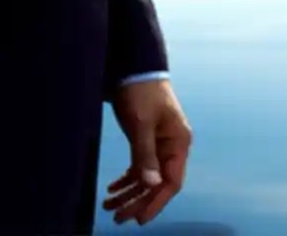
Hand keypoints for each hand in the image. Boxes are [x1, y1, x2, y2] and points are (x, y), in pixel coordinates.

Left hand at [103, 80, 191, 225]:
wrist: (135, 67)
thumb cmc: (141, 92)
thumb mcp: (141, 125)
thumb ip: (145, 155)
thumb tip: (151, 184)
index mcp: (178, 142)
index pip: (171, 182)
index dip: (155, 202)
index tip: (138, 219)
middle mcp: (173, 146)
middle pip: (158, 183)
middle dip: (138, 201)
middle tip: (117, 217)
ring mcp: (161, 142)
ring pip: (148, 176)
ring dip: (130, 192)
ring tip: (108, 206)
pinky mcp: (148, 138)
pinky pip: (140, 165)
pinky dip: (128, 178)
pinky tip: (112, 188)